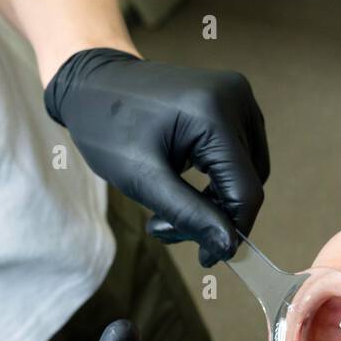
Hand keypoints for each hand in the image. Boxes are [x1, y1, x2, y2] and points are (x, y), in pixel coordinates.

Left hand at [44, 49, 269, 266]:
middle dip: (216, 215)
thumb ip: (189, 214)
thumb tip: (228, 246)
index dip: (232, 230)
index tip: (206, 257)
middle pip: (247, 182)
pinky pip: (241, 157)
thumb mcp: (142, 178)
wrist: (93, 82)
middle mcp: (236, 98)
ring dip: (217, 201)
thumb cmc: (108, 125)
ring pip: (247, 173)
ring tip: (172, 208)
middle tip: (168, 227)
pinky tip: (186, 185)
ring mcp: (238, 97)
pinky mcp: (234, 102)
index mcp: (214, 113)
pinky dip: (219, 181)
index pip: (246, 189)